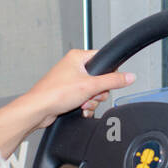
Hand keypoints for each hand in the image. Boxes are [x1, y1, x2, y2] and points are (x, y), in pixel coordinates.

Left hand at [0, 49, 133, 157]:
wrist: (38, 110)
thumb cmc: (54, 93)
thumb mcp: (90, 86)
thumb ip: (113, 81)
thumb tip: (129, 76)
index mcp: (78, 57)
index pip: (103, 60)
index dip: (108, 73)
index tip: (105, 83)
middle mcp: (73, 67)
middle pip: (100, 79)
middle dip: (98, 92)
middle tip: (90, 95)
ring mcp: (70, 80)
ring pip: (93, 91)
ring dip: (91, 101)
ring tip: (82, 104)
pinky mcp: (68, 93)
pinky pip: (85, 99)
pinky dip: (85, 106)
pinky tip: (79, 109)